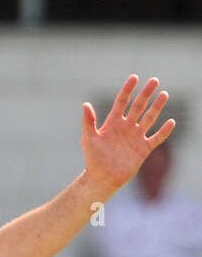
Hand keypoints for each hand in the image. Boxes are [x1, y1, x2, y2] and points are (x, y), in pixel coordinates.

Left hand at [81, 75, 173, 196]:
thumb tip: (85, 104)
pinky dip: (164, 131)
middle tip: (154, 80)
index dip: (128, 89)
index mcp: (113, 122)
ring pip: (149, 118)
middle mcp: (126, 127)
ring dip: (157, 107)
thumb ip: (88, 122)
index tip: (134, 77)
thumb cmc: (93, 159)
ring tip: (164, 95)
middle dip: (146, 93)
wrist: (102, 179)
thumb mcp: (89, 139)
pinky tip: (171, 122)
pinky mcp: (143, 149)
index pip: (122, 101)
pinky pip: (156, 138)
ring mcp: (136, 137)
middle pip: (138, 106)